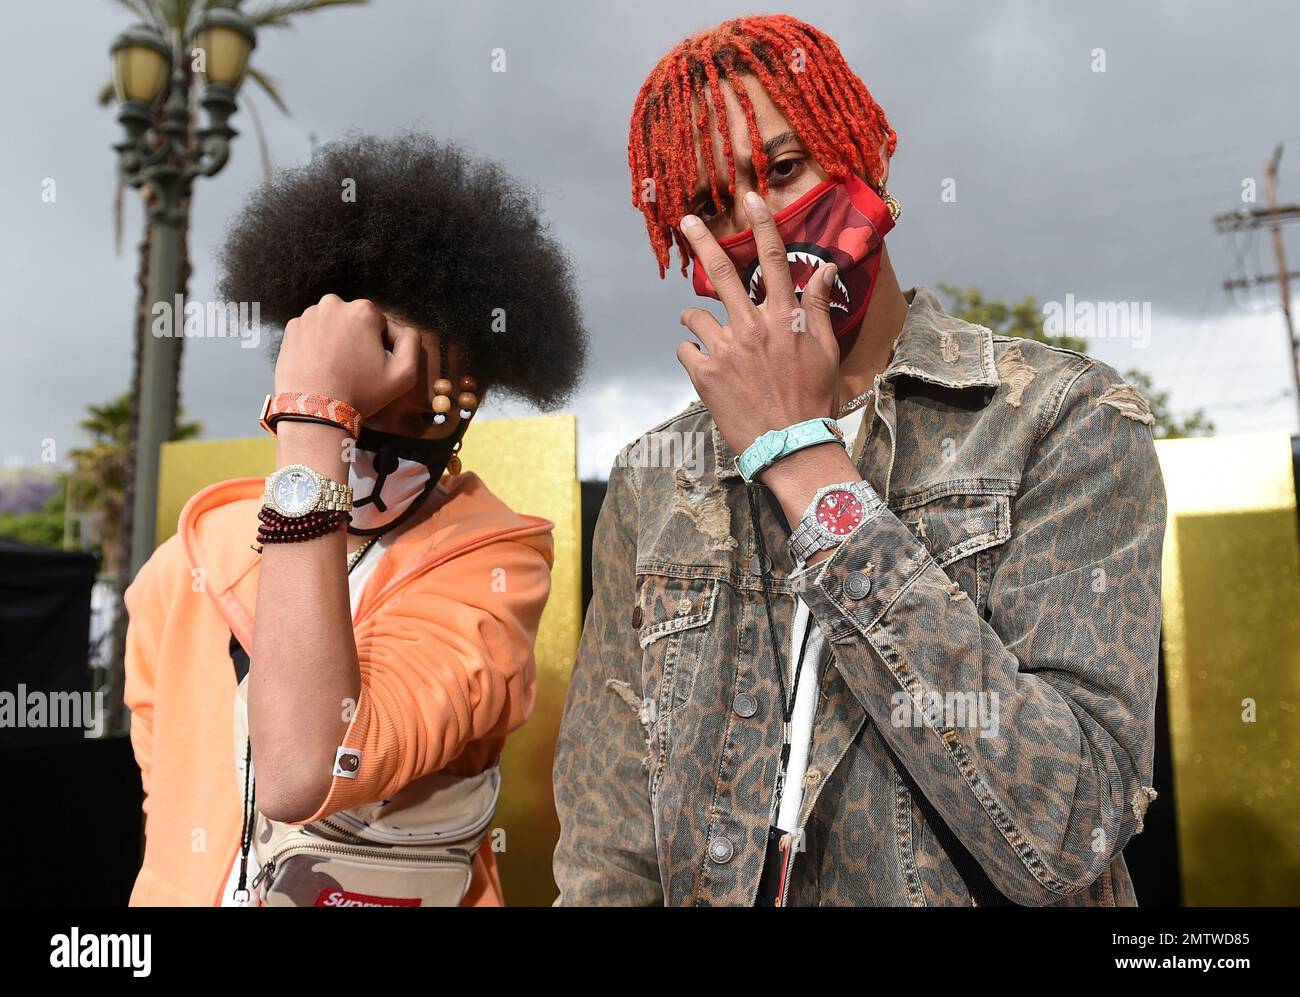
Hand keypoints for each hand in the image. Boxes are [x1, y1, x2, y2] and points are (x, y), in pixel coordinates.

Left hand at [274, 294, 419, 416]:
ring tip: (335, 367)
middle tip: (355, 367)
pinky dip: (317, 344)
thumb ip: (411, 342)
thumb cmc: (361, 392)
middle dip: (357, 339)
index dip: (381, 345)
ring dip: (337, 340)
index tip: (374, 365)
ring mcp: (308, 315)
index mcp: (363, 310)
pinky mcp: (291, 329)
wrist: (315, 409)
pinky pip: (312, 332)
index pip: (381, 323)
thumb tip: (403, 331)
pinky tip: (320, 365)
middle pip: (355, 320)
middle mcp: (333, 304)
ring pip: (333, 324)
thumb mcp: (405, 373)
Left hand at [676, 190, 839, 457]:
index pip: (772, 258)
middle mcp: (751, 326)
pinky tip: (703, 366)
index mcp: (783, 318)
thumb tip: (823, 269)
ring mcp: (725, 349)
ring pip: (695, 314)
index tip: (748, 197)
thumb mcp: (826, 352)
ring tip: (704, 332)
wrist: (791, 447)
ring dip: (696, 318)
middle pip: (721, 271)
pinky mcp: (704, 374)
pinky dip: (691, 352)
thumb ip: (816, 308)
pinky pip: (685, 348)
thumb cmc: (813, 401)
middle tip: (687, 221)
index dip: (761, 224)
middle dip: (701, 240)